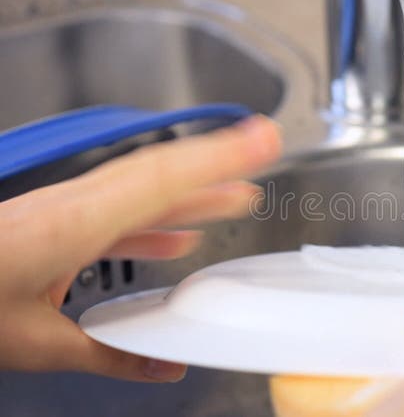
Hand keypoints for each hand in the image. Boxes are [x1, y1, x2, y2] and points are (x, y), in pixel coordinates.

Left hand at [0, 115, 280, 381]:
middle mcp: (76, 205)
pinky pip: (122, 210)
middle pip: (160, 172)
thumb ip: (106, 354)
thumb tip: (160, 367)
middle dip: (218, 161)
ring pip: (144, 189)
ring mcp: (68, 209)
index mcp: (74, 224)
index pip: (161, 179)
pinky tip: (177, 238)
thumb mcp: (34, 343)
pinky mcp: (60, 221)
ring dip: (194, 191)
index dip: (217, 158)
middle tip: (265, 150)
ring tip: (238, 200)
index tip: (260, 139)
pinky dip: (157, 218)